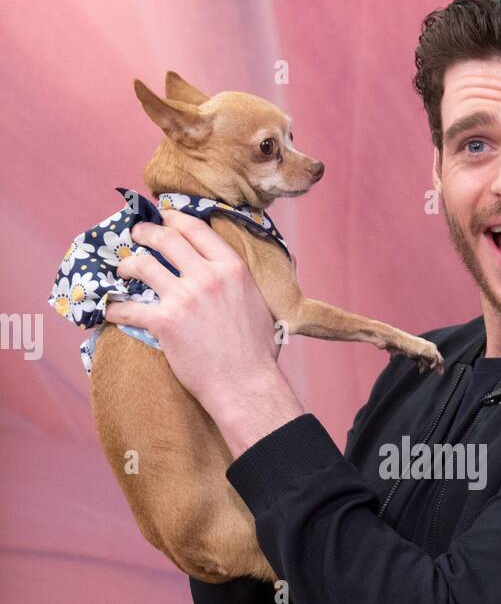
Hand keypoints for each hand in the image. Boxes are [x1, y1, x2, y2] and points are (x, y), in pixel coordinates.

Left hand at [104, 208, 280, 415]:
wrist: (245, 385)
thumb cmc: (257, 351)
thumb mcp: (263, 304)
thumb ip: (253, 280)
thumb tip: (288, 258)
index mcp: (232, 268)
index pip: (196, 228)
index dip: (174, 218)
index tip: (164, 218)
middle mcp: (207, 277)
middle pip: (165, 238)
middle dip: (145, 232)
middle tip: (136, 235)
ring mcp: (184, 298)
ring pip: (141, 265)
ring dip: (127, 265)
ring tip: (123, 270)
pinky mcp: (165, 323)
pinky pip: (128, 307)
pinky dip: (114, 307)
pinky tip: (109, 308)